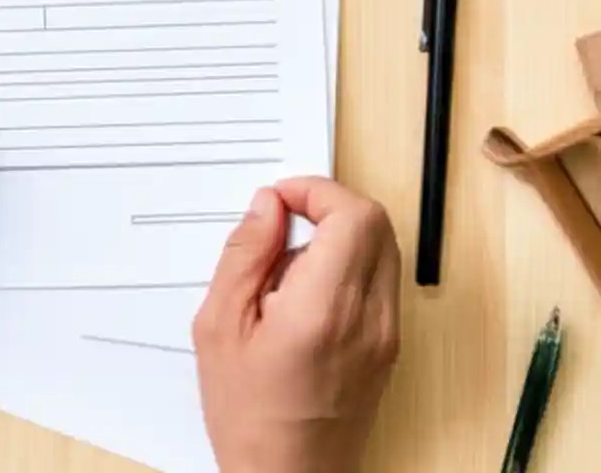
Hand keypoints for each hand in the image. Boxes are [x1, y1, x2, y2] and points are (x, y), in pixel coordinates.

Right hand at [193, 177, 400, 472]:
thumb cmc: (248, 416)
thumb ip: (245, 256)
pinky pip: (379, 282)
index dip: (316, 191)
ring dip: (340, 235)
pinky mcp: (389, 347)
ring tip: (287, 269)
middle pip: (376, 224)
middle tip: (283, 221)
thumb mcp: (219, 328)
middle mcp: (368, 318)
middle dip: (329, 206)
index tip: (280, 199)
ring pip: (382, 249)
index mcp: (323, 310)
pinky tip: (304, 297)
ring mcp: (386, 334)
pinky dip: (347, 267)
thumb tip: (266, 207)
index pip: (352, 215)